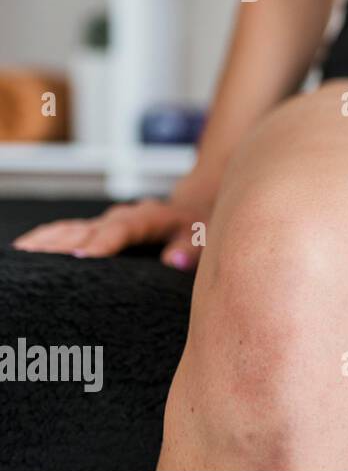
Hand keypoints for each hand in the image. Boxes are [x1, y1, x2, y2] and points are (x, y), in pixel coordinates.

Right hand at [12, 178, 211, 270]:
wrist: (194, 208)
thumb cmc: (199, 228)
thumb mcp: (204, 237)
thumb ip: (191, 249)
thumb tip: (175, 262)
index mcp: (149, 217)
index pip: (122, 229)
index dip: (101, 242)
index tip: (80, 256)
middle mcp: (123, 217)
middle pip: (89, 228)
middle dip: (61, 242)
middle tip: (32, 255)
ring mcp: (108, 222)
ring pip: (73, 228)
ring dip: (47, 239)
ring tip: (21, 252)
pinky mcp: (98, 230)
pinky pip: (69, 231)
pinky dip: (48, 238)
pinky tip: (26, 249)